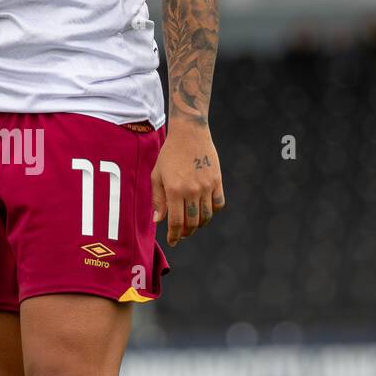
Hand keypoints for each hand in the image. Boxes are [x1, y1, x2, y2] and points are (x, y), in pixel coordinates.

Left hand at [151, 120, 224, 246]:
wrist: (190, 134)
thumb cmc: (169, 154)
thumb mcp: (157, 175)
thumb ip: (158, 199)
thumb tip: (159, 221)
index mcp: (174, 190)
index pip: (176, 222)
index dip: (174, 235)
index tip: (173, 241)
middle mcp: (192, 191)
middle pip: (192, 223)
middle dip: (186, 233)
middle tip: (181, 235)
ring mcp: (206, 187)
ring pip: (206, 216)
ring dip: (199, 224)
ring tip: (192, 224)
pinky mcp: (217, 181)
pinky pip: (218, 204)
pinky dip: (212, 211)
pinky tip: (204, 211)